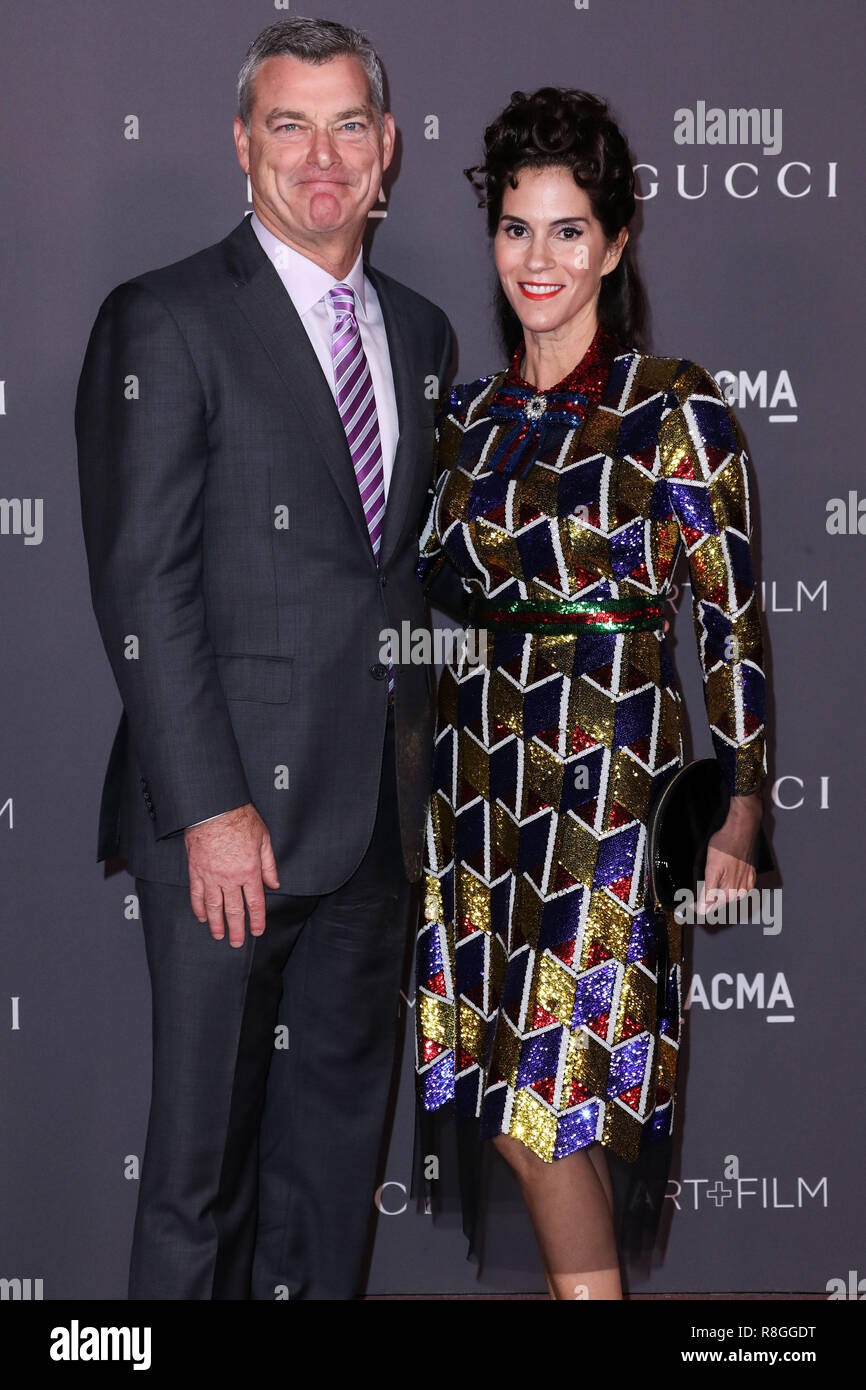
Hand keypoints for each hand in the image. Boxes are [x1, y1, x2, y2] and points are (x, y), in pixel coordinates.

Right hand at [184, 802, 279, 945]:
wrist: (213, 809)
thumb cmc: (240, 820)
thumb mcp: (263, 839)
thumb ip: (269, 864)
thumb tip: (274, 884)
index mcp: (249, 870)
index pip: (255, 902)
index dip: (256, 920)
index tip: (257, 931)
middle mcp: (230, 878)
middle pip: (234, 910)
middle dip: (236, 929)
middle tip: (237, 943)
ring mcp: (211, 876)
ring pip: (214, 906)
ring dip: (216, 924)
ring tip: (218, 936)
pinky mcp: (196, 871)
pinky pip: (197, 894)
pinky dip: (199, 907)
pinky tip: (202, 916)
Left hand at [698, 792, 762, 913]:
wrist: (741, 830)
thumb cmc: (726, 845)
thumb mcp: (712, 869)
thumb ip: (708, 892)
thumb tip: (703, 909)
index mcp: (730, 892)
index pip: (710, 907)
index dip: (697, 906)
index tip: (688, 904)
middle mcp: (740, 892)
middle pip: (717, 901)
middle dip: (706, 896)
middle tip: (696, 884)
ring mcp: (747, 885)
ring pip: (726, 894)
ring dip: (715, 890)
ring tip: (709, 875)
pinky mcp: (750, 877)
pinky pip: (735, 887)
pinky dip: (726, 883)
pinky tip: (722, 874)